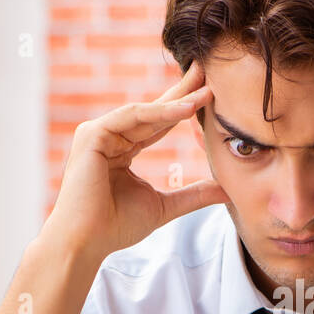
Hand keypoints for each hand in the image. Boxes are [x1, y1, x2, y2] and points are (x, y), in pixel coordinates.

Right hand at [44, 61, 229, 261]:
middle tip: (208, 72)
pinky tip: (185, 108)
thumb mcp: (164, 206)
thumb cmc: (116, 226)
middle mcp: (109, 137)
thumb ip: (193, 195)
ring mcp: (98, 134)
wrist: (87, 242)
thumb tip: (226, 190)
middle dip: (182, 91)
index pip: (158, 124)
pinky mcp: (92, 135)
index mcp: (122, 150)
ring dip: (177, 101)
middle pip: (153, 111)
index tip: (210, 93)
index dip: (184, 109)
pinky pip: (131, 117)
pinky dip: (159, 112)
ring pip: (145, 112)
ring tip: (207, 91)